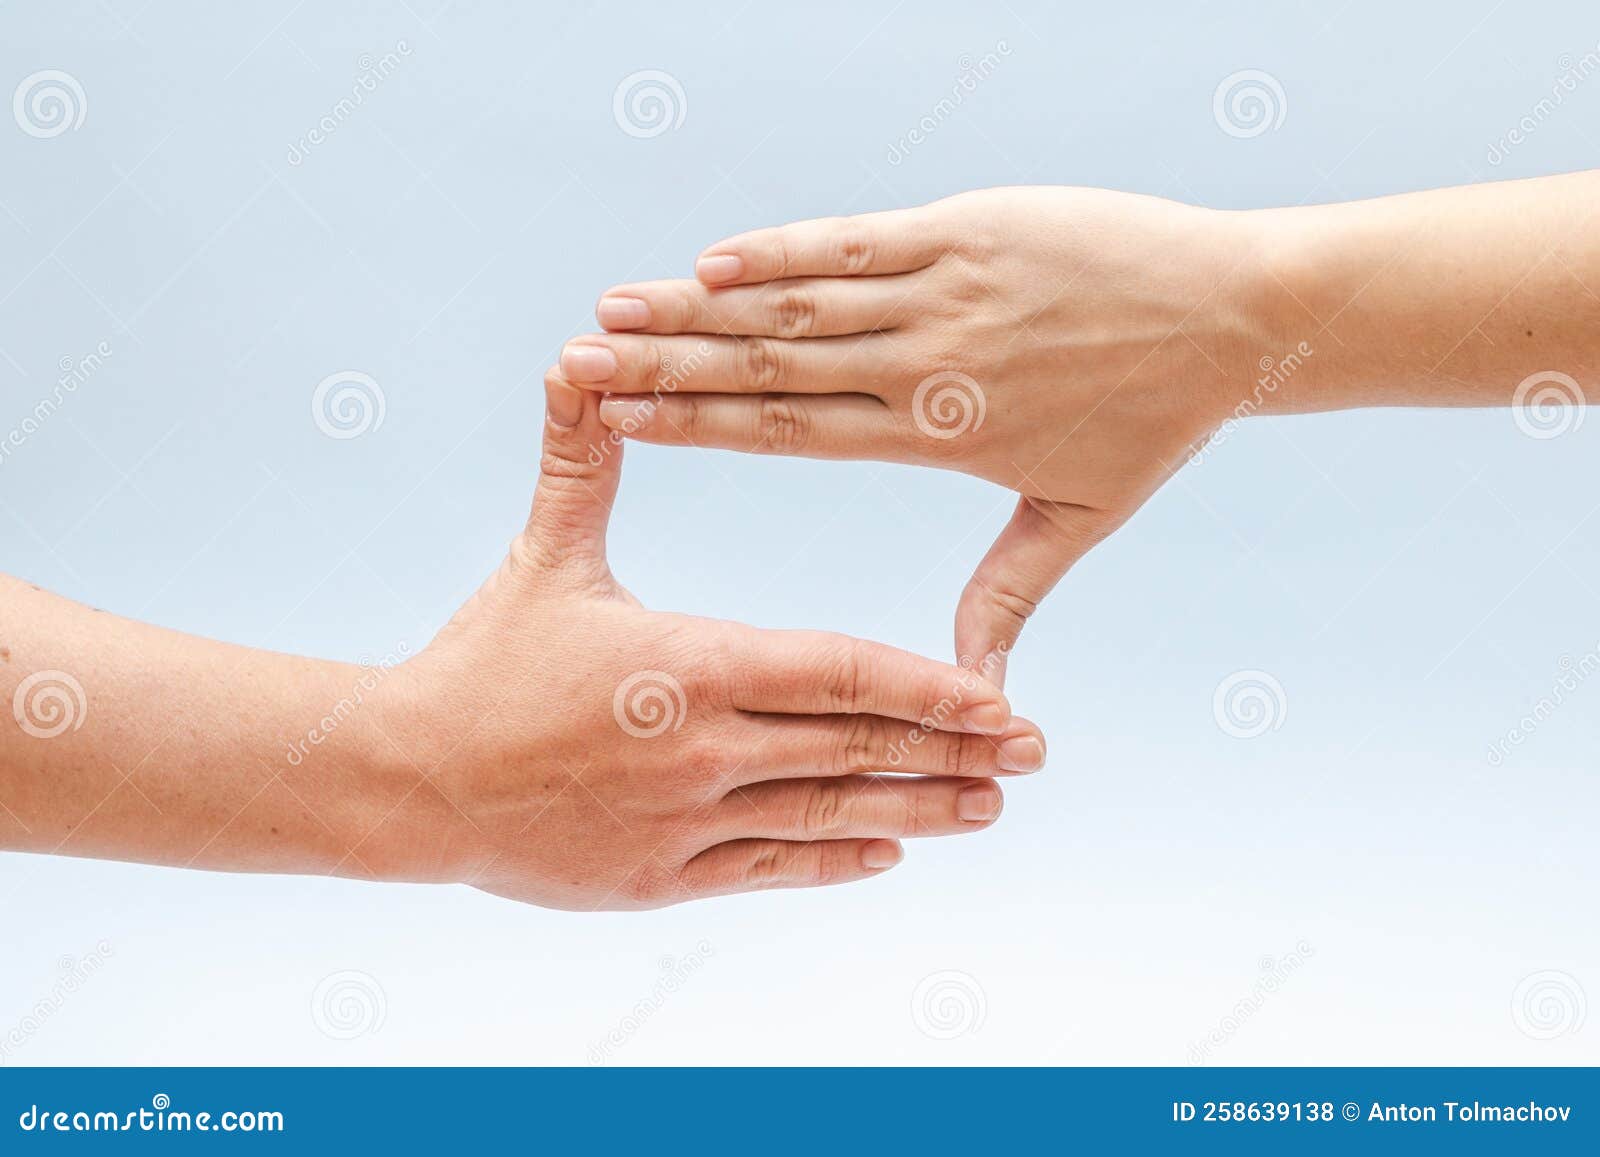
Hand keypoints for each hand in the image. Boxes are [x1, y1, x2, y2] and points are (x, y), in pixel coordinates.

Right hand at [371, 382, 1042, 909]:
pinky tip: (888, 850)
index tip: (998, 693)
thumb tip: (582, 355)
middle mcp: (706, 748)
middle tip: (1033, 751)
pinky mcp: (661, 877)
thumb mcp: (545, 556)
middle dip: (955, 751)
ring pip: (830, 817)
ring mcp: (688, 821)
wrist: (403, 779)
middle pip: (858, 749)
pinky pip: (772, 870)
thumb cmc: (480, 660)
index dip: (928, 684)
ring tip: (988, 807)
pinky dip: (835, 860)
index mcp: (694, 662)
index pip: (842, 671)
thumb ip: (583, 457)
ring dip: (918, 811)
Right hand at [558, 187, 1271, 677]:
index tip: (624, 424)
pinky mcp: (973, 228)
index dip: (703, 427)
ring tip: (621, 309)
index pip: (795, 434)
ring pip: (805, 305)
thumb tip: (982, 695)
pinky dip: (789, 249)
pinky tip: (718, 258)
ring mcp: (949, 293)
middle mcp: (928, 368)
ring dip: (705, 307)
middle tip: (583, 364)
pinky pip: (862, 239)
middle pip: (775, 371)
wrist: (1240, 316)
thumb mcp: (1078, 517)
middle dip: (671, 366)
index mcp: (937, 435)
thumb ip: (1007, 596)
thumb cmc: (1159, 423)